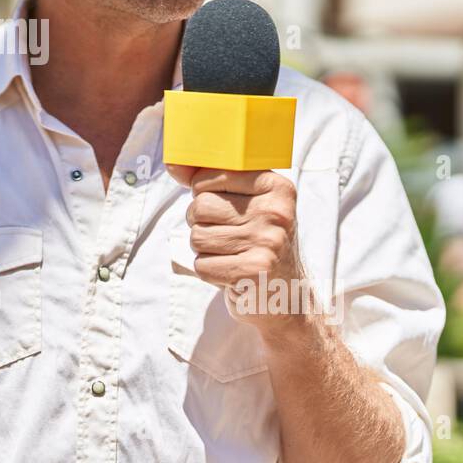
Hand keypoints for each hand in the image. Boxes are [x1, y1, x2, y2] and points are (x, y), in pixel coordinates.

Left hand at [167, 165, 302, 332]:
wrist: (288, 297)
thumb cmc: (258, 242)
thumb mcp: (247, 204)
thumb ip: (209, 180)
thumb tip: (174, 165)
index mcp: (276, 187)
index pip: (207, 177)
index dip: (203, 195)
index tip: (227, 209)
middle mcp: (275, 212)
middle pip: (200, 206)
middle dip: (202, 224)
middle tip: (228, 236)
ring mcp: (267, 243)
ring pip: (197, 236)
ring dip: (206, 250)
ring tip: (232, 255)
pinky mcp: (253, 272)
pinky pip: (202, 265)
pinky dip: (210, 272)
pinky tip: (232, 272)